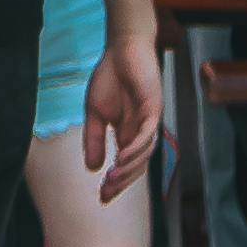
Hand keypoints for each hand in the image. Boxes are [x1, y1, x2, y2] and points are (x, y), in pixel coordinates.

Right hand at [80, 38, 158, 197]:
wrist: (122, 48)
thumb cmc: (109, 76)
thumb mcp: (95, 113)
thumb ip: (94, 139)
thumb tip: (92, 168)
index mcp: (127, 134)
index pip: (125, 165)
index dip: (116, 183)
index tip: (102, 198)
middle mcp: (141, 132)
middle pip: (136, 166)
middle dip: (122, 182)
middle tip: (106, 194)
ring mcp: (149, 122)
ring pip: (144, 154)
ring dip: (128, 168)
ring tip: (111, 178)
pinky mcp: (154, 110)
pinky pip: (147, 135)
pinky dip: (135, 149)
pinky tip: (121, 157)